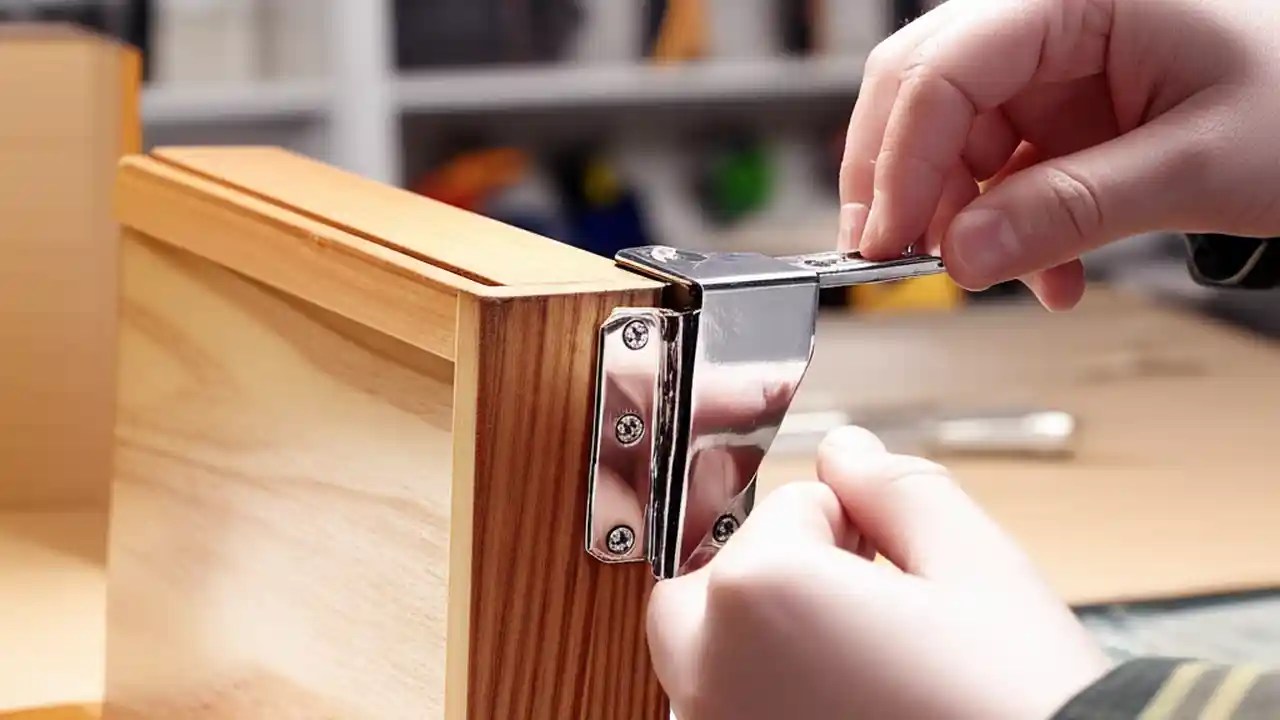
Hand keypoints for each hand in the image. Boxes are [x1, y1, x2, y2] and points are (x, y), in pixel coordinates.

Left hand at [647, 427, 1108, 719]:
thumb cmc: (1015, 706)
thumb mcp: (977, 567)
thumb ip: (896, 491)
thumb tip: (848, 454)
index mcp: (762, 595)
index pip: (789, 509)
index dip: (852, 522)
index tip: (896, 557)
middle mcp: (714, 670)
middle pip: (715, 579)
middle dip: (781, 567)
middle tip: (866, 588)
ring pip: (709, 651)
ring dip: (768, 630)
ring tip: (865, 650)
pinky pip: (730, 708)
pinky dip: (770, 691)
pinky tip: (848, 697)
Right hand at [838, 0, 1279, 309]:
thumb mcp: (1196, 166)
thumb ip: (1071, 210)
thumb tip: (962, 256)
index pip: (947, 68)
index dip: (902, 160)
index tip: (890, 241)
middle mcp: (1052, 18)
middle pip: (925, 92)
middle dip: (906, 185)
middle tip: (897, 259)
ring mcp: (1054, 65)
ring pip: (954, 141)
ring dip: (965, 222)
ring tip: (1006, 277)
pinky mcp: (1063, 110)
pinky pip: (1001, 171)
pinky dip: (1009, 229)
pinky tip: (1048, 272)